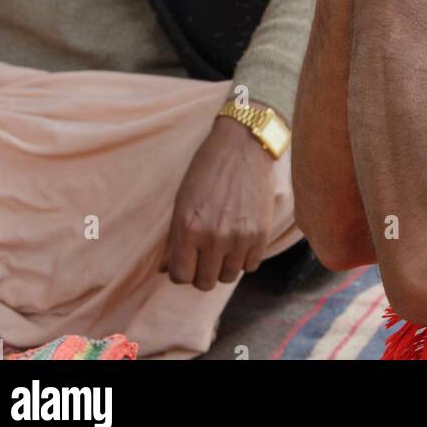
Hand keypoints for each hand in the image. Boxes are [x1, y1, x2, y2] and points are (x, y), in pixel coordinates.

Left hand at [159, 114, 275, 289]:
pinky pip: (250, 266)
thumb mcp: (182, 200)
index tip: (186, 260)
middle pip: (204, 282)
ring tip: (224, 244)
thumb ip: (173, 238)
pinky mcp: (261, 233)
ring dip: (224, 265)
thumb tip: (165, 269)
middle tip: (205, 253)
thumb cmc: (207, 169)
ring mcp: (239, 236)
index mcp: (188, 227)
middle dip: (202, 271)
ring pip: (228, 277)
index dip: (181, 270)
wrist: (243, 144)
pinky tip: (241, 238)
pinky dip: (245, 257)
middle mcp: (213, 236)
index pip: (180, 276)